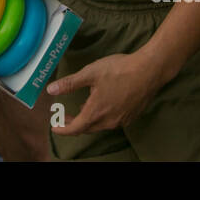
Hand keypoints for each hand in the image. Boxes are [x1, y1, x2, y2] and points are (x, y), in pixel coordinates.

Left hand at [48, 52, 165, 135]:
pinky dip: (101, 116)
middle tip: (63, 117)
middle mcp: (108, 121)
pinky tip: (101, 105)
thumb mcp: (90, 73)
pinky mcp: (131, 116)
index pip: (75, 128)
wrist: (149, 70)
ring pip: (99, 125)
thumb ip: (70, 83)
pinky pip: (111, 121)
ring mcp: (122, 120)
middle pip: (87, 128)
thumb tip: (50, 90)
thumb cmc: (119, 70)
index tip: (54, 127)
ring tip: (80, 109)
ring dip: (87, 120)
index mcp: (96, 112)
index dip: (62, 129)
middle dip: (73, 124)